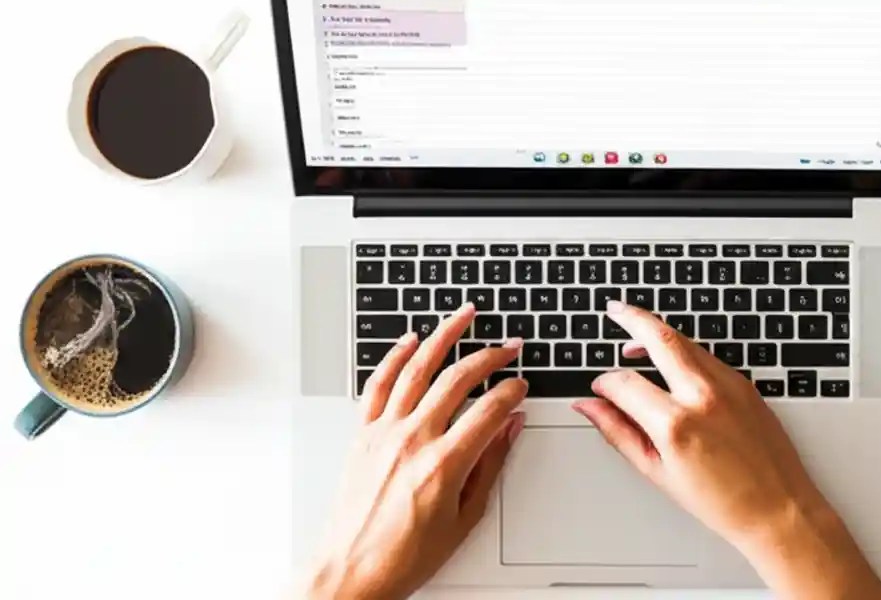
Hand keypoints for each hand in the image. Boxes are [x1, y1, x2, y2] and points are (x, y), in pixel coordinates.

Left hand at [301, 305, 526, 599]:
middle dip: (490, 356)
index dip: (512, 391)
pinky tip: (411, 341)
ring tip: (463, 316)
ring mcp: (384, 432)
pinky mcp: (363, 434)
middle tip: (508, 346)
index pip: (489, 409)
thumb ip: (490, 466)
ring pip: (418, 368)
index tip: (522, 385)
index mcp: (444, 463)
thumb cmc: (404, 556)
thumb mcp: (464, 517)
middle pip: (458, 379)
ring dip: (443, 336)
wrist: (351, 572)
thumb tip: (509, 429)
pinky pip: (379, 384)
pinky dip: (396, 357)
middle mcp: (412, 440)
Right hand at [573, 302, 880, 599]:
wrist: (778, 509)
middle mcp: (704, 396)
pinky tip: (673, 364)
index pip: (625, 383)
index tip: (599, 388)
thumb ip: (619, 433)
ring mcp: (729, 385)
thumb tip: (591, 408)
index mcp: (677, 424)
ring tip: (636, 340)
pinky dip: (684, 352)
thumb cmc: (723, 502)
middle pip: (661, 337)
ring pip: (686, 341)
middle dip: (632, 318)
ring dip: (658, 333)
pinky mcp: (745, 384)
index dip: (605, 382)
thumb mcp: (658, 472)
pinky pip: (707, 356)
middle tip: (615, 310)